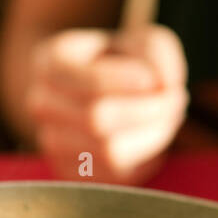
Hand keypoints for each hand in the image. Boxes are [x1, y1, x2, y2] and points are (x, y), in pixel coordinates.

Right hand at [25, 25, 187, 182]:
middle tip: (177, 100)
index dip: (132, 87)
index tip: (158, 82)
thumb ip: (156, 53)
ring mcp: (50, 142)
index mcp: (50, 61)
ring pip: (110, 154)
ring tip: (168, 118)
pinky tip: (148, 138)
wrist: (90, 88)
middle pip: (99, 121)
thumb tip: (163, 87)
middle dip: (150, 112)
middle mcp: (41, 103)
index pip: (92, 86)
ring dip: (153, 136)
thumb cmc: (119, 60)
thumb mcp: (140, 40)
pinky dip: (145, 159)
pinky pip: (117, 177)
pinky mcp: (69, 172)